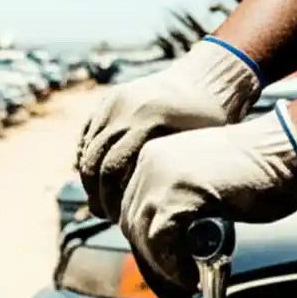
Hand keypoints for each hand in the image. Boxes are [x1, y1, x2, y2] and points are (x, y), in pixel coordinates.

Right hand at [77, 40, 261, 221]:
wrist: (204, 79)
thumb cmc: (209, 120)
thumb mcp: (197, 146)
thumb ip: (170, 172)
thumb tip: (152, 213)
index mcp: (148, 120)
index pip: (112, 168)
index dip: (109, 198)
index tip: (114, 217)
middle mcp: (125, 108)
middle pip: (94, 160)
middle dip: (94, 191)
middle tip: (101, 212)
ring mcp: (114, 101)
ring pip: (87, 147)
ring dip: (88, 177)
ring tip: (97, 198)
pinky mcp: (109, 99)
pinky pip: (88, 133)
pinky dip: (87, 156)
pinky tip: (95, 176)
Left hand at [120, 103, 296, 293]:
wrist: (289, 149)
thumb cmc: (262, 167)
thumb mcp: (207, 181)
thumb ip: (184, 202)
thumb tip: (171, 240)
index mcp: (155, 156)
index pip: (133, 207)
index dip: (146, 241)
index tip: (160, 265)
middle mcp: (151, 162)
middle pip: (133, 222)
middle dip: (151, 258)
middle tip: (173, 281)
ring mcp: (161, 176)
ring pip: (144, 234)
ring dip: (163, 266)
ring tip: (187, 281)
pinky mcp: (179, 194)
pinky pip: (161, 241)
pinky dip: (173, 265)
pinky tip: (192, 276)